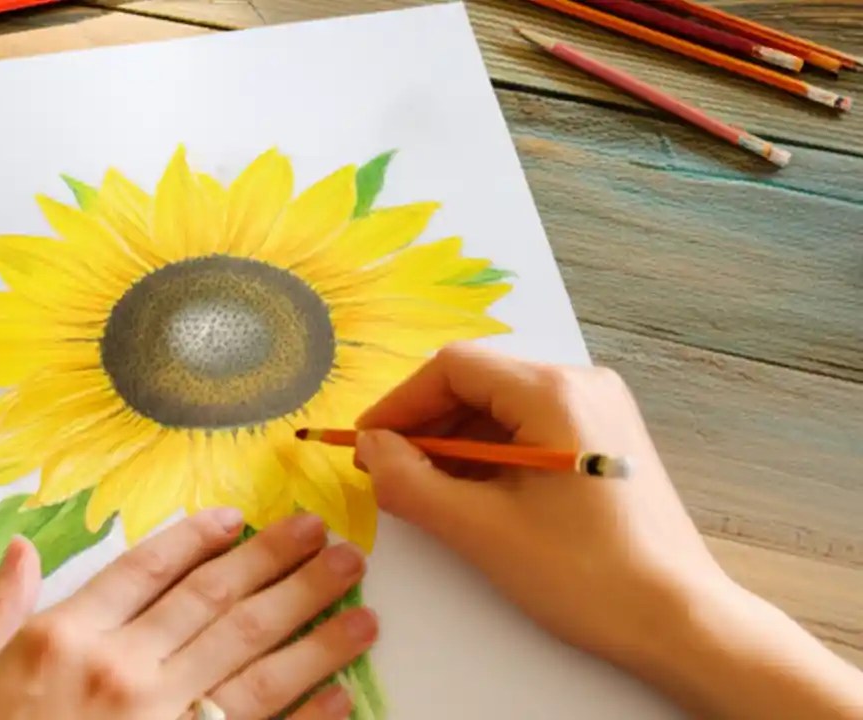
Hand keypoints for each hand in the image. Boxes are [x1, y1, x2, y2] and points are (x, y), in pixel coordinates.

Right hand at [0, 510, 376, 719]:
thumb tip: (20, 547)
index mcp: (65, 638)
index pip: (147, 569)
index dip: (199, 537)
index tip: (241, 519)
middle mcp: (122, 673)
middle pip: (217, 603)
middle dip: (279, 564)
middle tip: (328, 538)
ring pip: (252, 662)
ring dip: (312, 627)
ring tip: (359, 600)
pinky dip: (306, 716)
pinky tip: (342, 692)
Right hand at [353, 342, 723, 668]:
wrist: (680, 622)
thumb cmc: (585, 576)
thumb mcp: (480, 530)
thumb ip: (410, 482)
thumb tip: (370, 449)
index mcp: (554, 392)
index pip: (453, 367)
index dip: (400, 403)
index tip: (367, 446)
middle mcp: (582, 384)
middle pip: (478, 382)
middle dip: (425, 424)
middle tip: (387, 472)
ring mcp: (600, 410)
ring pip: (502, 407)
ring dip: (455, 442)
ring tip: (425, 490)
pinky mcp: (606, 441)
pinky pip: (530, 429)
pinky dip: (491, 455)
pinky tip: (470, 494)